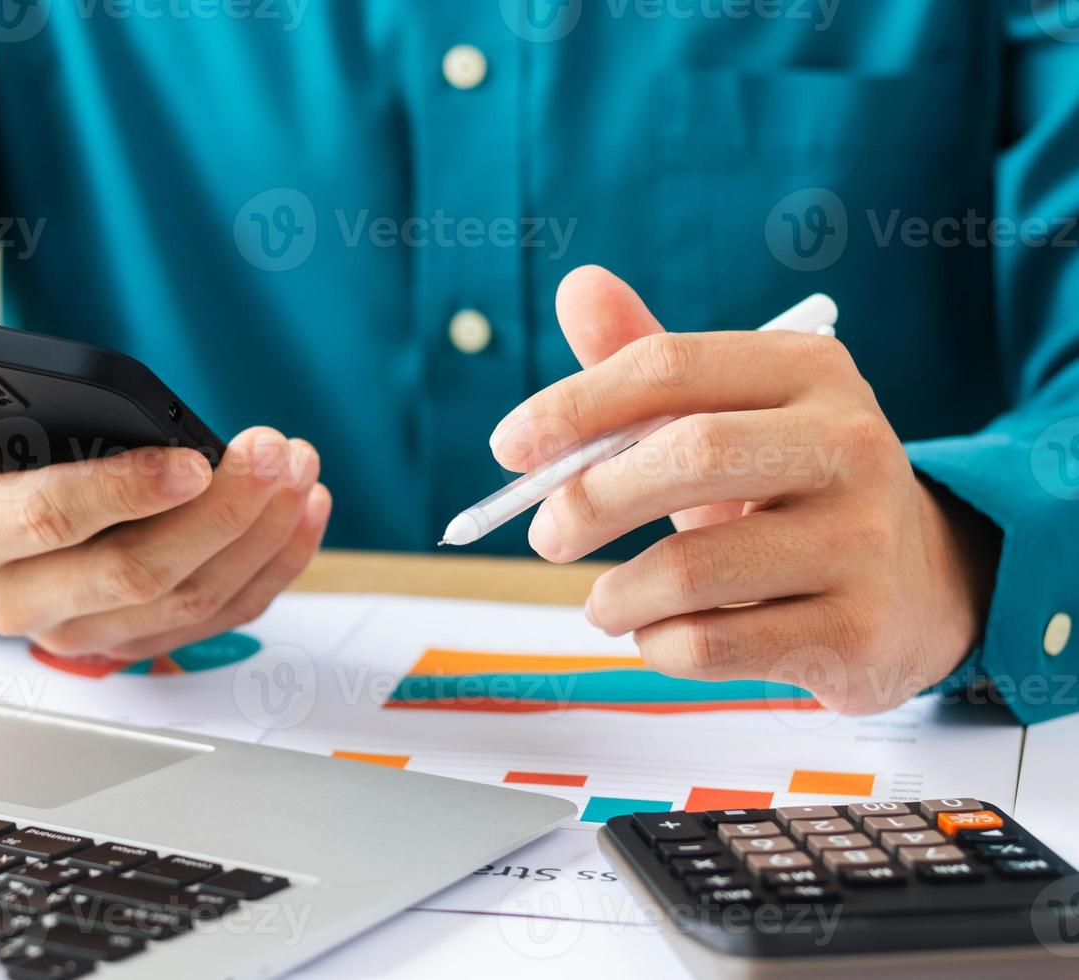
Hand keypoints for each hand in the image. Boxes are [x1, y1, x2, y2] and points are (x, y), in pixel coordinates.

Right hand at [0, 349, 331, 658]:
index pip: (50, 524)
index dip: (125, 492)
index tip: (193, 459)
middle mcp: (18, 603)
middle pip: (138, 574)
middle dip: (222, 512)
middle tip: (275, 451)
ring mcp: (80, 631)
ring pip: (187, 601)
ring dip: (259, 537)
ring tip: (298, 469)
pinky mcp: (132, 639)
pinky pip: (215, 617)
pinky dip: (271, 568)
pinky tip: (303, 513)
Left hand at [491, 267, 997, 712]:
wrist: (917, 587)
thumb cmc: (788, 491)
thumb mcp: (728, 419)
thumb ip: (647, 364)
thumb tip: (577, 285)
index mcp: (810, 372)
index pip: (670, 366)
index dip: (573, 405)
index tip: (508, 449)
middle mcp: (851, 443)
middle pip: (689, 453)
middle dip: (589, 500)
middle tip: (546, 536)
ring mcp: (864, 540)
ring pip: (693, 568)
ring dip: (617, 595)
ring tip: (605, 604)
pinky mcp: (858, 631)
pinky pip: (715, 643)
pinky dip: (659, 645)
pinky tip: (661, 635)